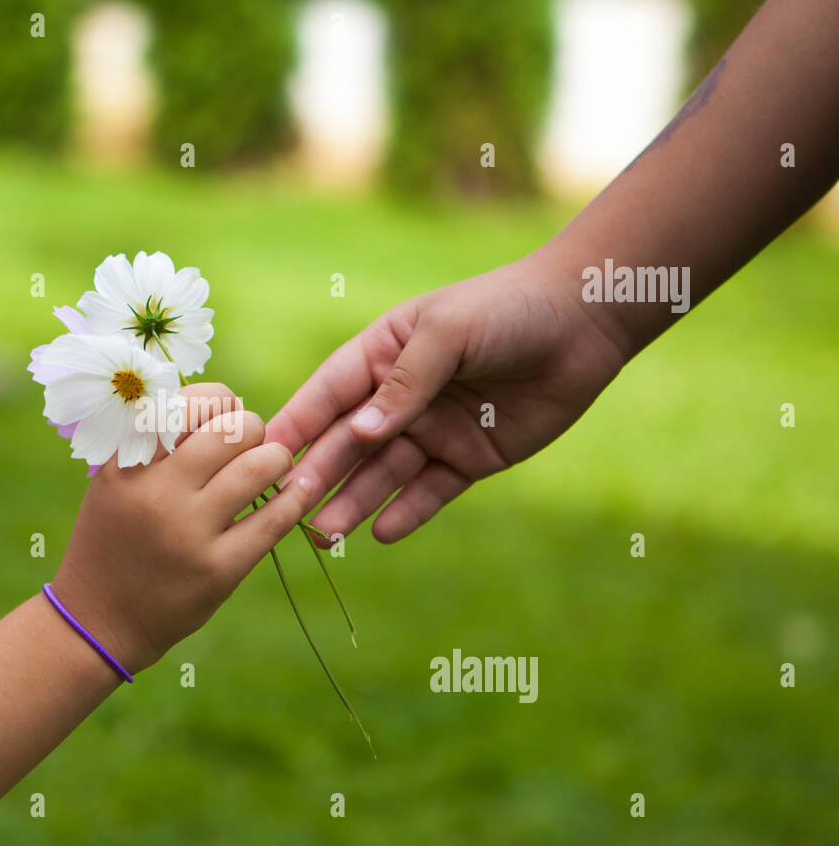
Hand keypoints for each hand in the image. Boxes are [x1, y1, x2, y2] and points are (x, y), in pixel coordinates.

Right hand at [52, 383, 312, 672]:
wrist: (97, 619)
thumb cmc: (112, 539)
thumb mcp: (114, 481)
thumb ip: (156, 444)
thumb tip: (228, 408)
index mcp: (126, 461)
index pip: (191, 403)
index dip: (220, 401)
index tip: (225, 416)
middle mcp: (156, 492)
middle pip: (232, 429)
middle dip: (253, 428)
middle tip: (253, 442)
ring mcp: (188, 532)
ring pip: (258, 467)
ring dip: (277, 458)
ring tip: (274, 464)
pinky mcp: (217, 570)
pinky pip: (274, 520)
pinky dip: (295, 498)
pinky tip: (297, 491)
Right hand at [266, 252, 631, 544]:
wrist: (585, 321)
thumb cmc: (507, 309)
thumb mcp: (448, 332)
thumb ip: (405, 382)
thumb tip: (362, 431)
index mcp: (380, 354)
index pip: (325, 395)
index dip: (294, 426)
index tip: (259, 457)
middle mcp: (397, 398)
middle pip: (347, 443)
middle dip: (317, 476)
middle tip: (289, 511)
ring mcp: (431, 431)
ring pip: (382, 475)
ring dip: (353, 503)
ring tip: (326, 536)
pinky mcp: (467, 458)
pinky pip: (430, 492)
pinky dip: (407, 513)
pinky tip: (383, 533)